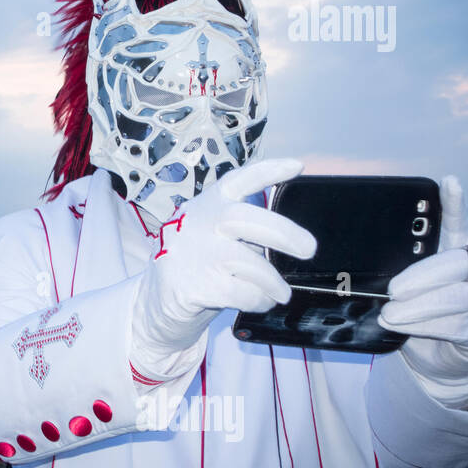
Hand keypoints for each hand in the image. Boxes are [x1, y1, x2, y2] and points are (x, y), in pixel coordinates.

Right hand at [131, 158, 317, 375]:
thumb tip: (292, 238)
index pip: (238, 180)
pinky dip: (259, 301)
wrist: (157, 300)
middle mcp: (200, 223)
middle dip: (283, 232)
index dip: (268, 171)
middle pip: (245, 219)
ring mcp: (196, 255)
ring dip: (274, 282)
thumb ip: (242, 227)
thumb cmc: (198, 261)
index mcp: (209, 204)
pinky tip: (259, 301)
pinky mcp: (195, 285)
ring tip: (282, 292)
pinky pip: (244, 294)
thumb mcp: (211, 231)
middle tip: (309, 248)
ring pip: (249, 264)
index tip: (297, 166)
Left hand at [378, 176, 467, 407]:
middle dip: (423, 275)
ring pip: (459, 298)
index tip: (449, 183)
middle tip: (393, 289)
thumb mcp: (411, 284)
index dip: (456, 204)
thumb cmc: (423, 310)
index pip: (460, 223)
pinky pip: (457, 325)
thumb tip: (359, 264)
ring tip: (390, 313)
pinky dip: (423, 326)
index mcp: (459, 250)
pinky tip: (399, 325)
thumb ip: (400, 267)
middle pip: (459, 263)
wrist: (442, 356)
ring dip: (419, 307)